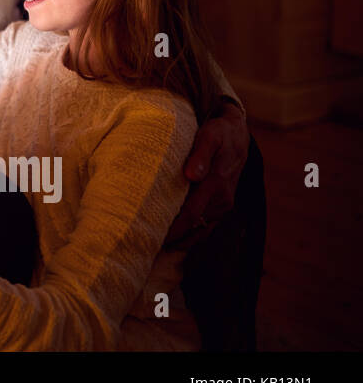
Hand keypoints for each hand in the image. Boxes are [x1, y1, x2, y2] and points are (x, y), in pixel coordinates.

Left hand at [165, 99, 248, 248]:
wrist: (237, 136)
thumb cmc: (218, 134)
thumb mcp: (210, 136)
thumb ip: (200, 154)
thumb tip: (192, 175)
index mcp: (216, 184)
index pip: (190, 214)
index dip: (172, 229)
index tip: (152, 236)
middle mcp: (222, 200)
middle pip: (193, 226)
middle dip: (172, 238)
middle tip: (145, 246)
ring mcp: (223, 205)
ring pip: (200, 229)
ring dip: (181, 239)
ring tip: (155, 247)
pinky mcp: (222, 206)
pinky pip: (206, 226)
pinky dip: (192, 236)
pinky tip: (174, 242)